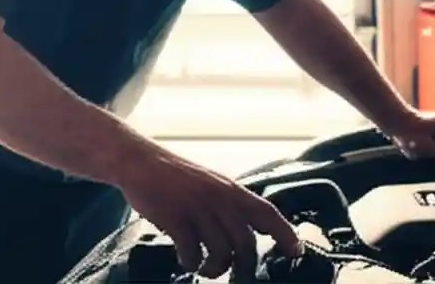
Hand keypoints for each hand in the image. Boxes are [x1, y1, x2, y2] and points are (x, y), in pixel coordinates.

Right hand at [113, 149, 302, 278]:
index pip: (267, 213)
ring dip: (214, 269)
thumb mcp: (210, 183)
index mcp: (230, 189)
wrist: (139, 162)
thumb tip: (248, 233)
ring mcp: (197, 207)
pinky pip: (192, 251)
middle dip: (245, 266)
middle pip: (246, 242)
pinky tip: (184, 259)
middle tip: (237, 277)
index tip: (296, 253)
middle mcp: (219, 197)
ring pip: (221, 251)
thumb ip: (229, 204)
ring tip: (205, 269)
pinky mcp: (175, 217)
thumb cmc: (174, 176)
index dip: (286, 234)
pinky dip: (190, 262)